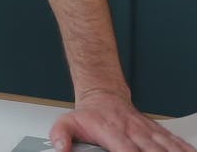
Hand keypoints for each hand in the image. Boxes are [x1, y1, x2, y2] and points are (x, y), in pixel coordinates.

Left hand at [49, 89, 196, 151]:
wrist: (103, 95)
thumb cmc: (88, 114)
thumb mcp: (67, 122)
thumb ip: (61, 134)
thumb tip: (60, 147)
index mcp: (111, 131)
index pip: (125, 149)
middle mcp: (132, 131)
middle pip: (151, 150)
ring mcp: (146, 131)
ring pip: (165, 145)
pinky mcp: (155, 131)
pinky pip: (173, 140)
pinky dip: (182, 147)